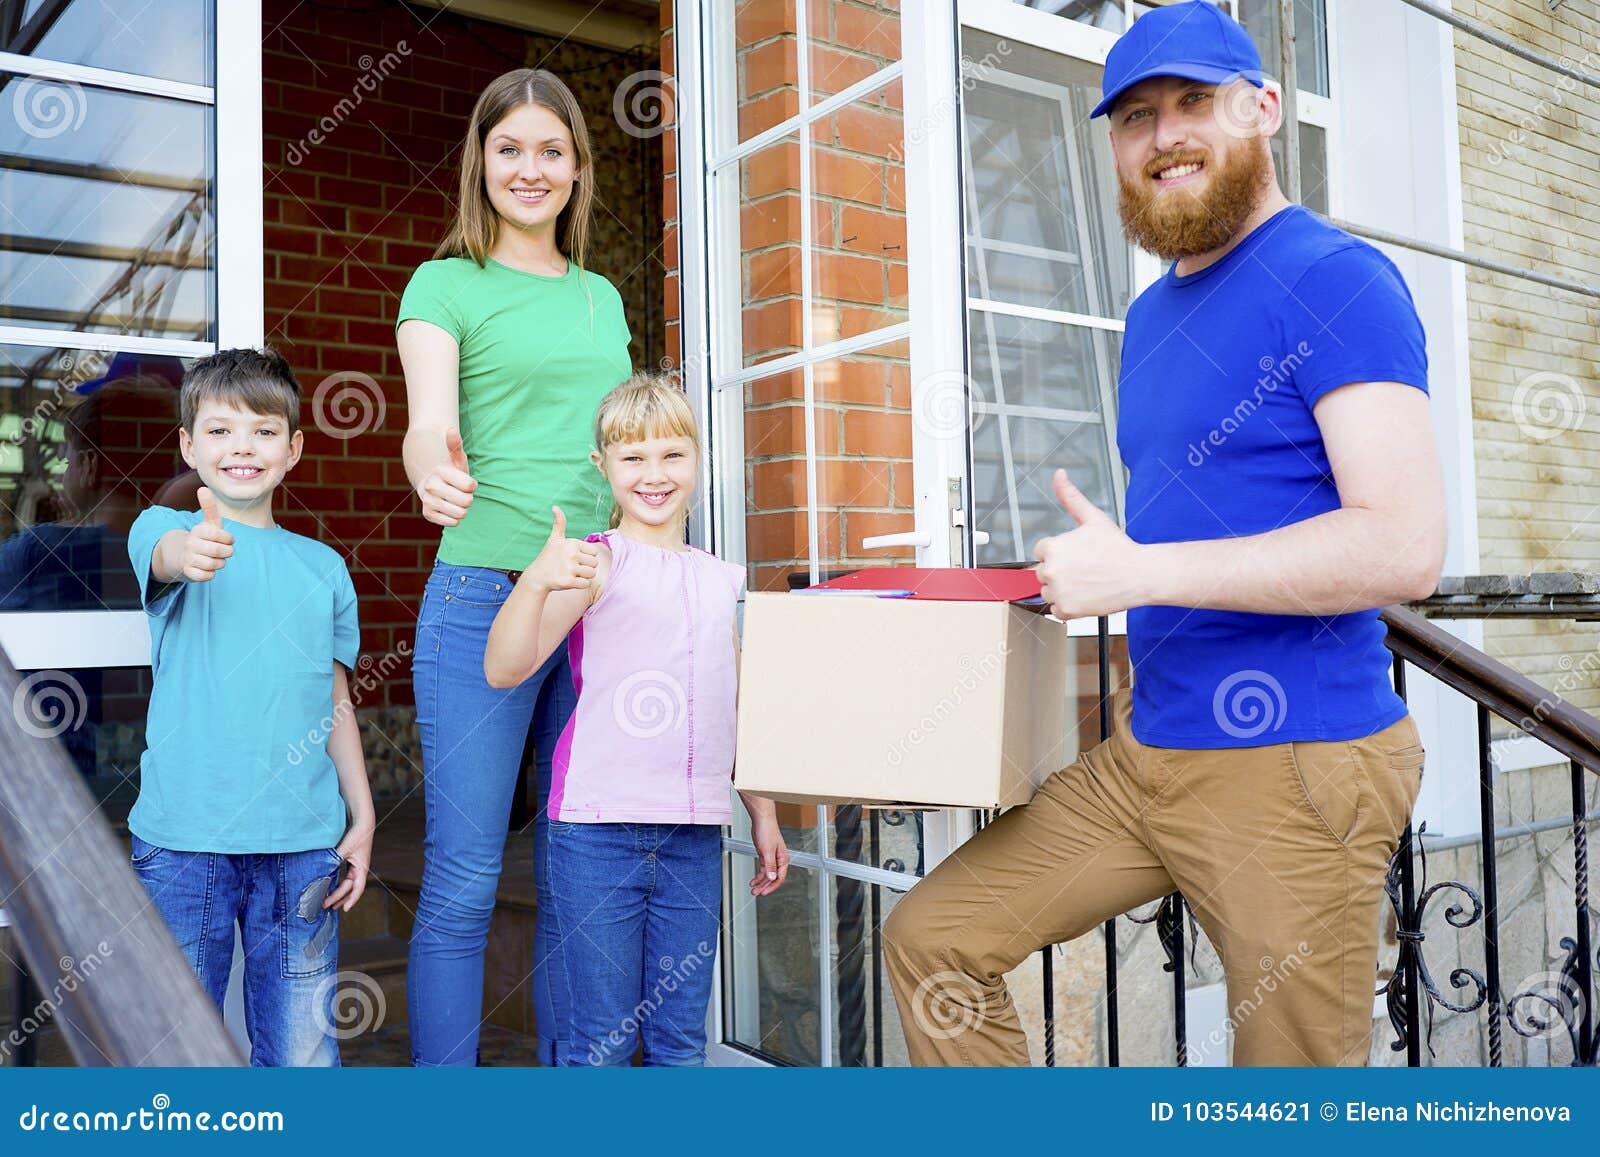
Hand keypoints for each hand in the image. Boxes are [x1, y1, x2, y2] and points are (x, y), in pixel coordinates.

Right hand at [180, 487, 234, 581]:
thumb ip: (209, 507)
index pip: (219, 535)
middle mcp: (191, 544)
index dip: (228, 539)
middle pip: (220, 551)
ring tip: (216, 559)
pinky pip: (206, 576)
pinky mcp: (187, 572)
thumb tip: (203, 488)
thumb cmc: (201, 538)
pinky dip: (210, 573)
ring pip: (214, 564)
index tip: (228, 540)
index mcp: (198, 531)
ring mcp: (188, 558)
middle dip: (227, 552)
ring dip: (220, 563)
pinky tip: (207, 568)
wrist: (179, 555)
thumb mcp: (207, 523)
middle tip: (225, 551)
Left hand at [323, 823, 372, 911]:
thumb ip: (333, 860)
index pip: (358, 888)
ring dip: (339, 892)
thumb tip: (321, 872)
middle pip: (350, 888)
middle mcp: (360, 868)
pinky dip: (339, 882)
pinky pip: (345, 876)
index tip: (345, 909)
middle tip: (326, 906)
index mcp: (362, 868)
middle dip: (339, 898)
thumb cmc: (357, 835)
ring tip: (330, 902)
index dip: (352, 899)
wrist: (363, 822)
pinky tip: (330, 885)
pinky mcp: (351, 860)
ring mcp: (356, 865)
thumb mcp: (344, 849)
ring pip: (347, 883)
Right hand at [419, 426, 476, 526]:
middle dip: (468, 498)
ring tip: (455, 500)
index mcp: (441, 471)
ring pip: (461, 513)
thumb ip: (455, 444)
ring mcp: (428, 500)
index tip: (466, 482)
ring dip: (462, 509)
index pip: (471, 486)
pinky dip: (455, 518)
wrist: (431, 482)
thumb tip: (451, 429)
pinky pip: (453, 523)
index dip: (472, 485)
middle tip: (461, 492)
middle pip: (467, 501)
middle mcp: (431, 486)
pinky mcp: (428, 514)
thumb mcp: (456, 456)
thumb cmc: (450, 470)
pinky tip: (450, 509)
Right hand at [525, 506, 598, 592]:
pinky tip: (571, 581)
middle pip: (595, 564)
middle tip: (572, 567)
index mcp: (572, 543)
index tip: (574, 558)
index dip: (586, 556)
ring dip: (584, 576)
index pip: (594, 552)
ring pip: (592, 574)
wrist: (537, 576)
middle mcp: (572, 554)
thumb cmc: (549, 556)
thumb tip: (555, 506)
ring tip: (572, 574)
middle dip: (586, 567)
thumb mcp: (554, 538)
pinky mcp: (568, 582)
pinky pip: (586, 584)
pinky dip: (581, 585)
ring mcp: (570, 568)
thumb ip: (559, 523)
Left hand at [748, 812, 788, 895]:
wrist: (762, 820)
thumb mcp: (767, 850)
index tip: (764, 893)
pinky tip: (754, 880)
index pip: (779, 877)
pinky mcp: (765, 855)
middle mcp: (778, 860)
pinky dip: (758, 875)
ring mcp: (771, 858)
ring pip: (767, 874)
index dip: (772, 887)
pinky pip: (763, 869)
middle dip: (765, 886)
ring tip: (753, 889)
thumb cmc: (767, 830)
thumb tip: (772, 877)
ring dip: (760, 882)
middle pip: (773, 878)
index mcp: (782, 859)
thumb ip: (770, 865)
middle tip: (757, 893)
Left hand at [1032, 469, 1151, 618]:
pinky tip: (1086, 596)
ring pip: (1049, 592)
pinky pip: (1057, 610)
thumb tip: (1059, 475)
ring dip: (1063, 590)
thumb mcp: (1093, 518)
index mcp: (1052, 548)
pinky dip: (1069, 607)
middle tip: (1085, 569)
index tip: (1078, 556)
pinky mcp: (1067, 610)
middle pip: (1043, 573)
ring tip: (1087, 582)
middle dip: (1060, 572)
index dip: (1061, 553)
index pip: (1042, 552)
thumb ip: (1070, 497)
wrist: (1140, 574)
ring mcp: (1058, 592)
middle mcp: (1051, 571)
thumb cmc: (1119, 548)